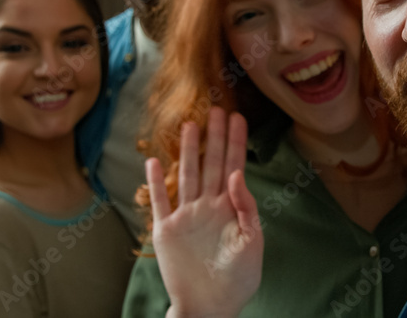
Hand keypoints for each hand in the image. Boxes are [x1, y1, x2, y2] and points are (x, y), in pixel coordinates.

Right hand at [147, 107, 262, 317]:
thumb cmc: (238, 279)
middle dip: (214, 136)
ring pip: (187, 175)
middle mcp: (207, 206)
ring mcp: (186, 216)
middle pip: (210, 163)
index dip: (236, 142)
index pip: (234, 166)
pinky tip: (153, 161)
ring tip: (189, 124)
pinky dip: (155, 182)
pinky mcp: (166, 230)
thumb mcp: (252, 243)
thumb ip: (246, 208)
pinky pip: (159, 201)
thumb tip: (237, 175)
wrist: (211, 306)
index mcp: (230, 208)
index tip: (238, 117)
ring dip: (187, 150)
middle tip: (216, 108)